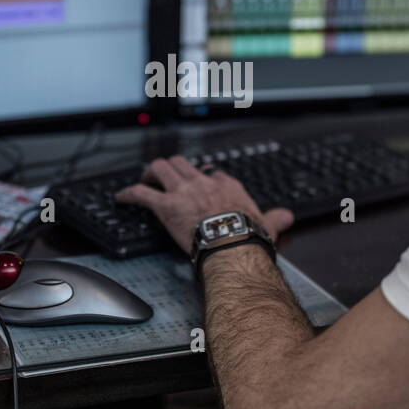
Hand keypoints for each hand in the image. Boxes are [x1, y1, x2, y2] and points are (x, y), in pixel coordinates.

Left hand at [115, 155, 293, 251]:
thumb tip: (288, 216)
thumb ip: (276, 218)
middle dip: (173, 167)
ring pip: (161, 168)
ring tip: (145, 179)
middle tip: (166, 176)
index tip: (200, 183)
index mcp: (227, 186)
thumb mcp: (267, 224)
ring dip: (150, 172)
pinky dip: (128, 193)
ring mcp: (182, 191)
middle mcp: (203, 182)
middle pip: (183, 163)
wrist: (233, 245)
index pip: (212, 173)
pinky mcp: (165, 205)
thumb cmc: (249, 237)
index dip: (203, 177)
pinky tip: (120, 198)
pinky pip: (141, 193)